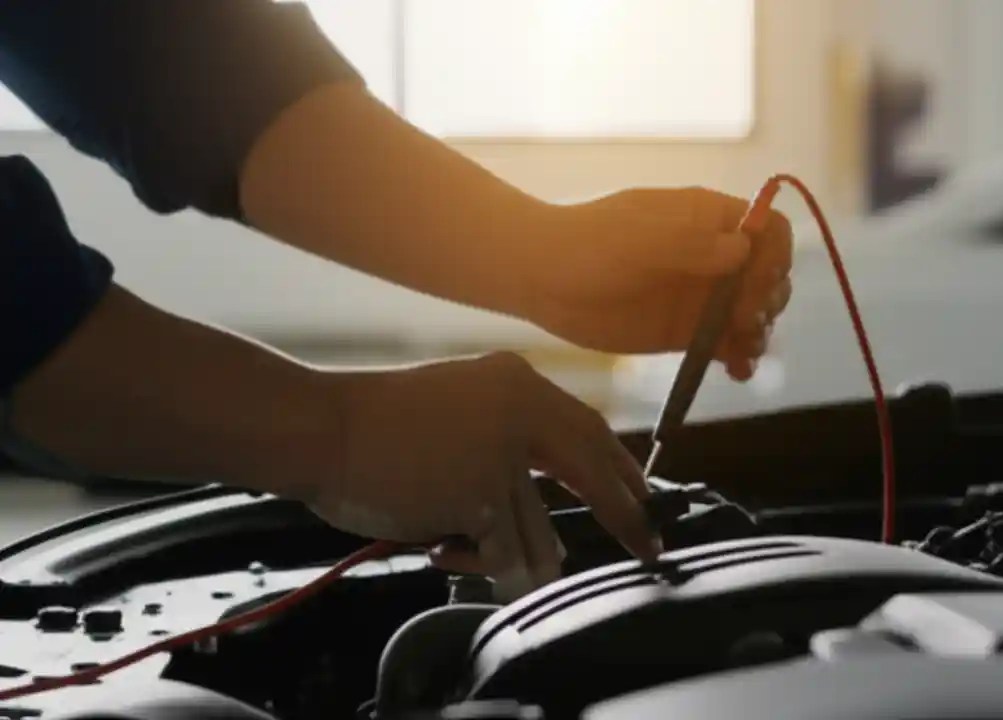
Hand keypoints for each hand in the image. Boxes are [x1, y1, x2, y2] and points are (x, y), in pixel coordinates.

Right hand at [308, 352, 656, 596]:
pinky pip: (503, 557)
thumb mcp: (460, 405)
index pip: (590, 430)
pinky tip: (439, 549)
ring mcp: (501, 456)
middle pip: (595, 476)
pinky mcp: (480, 496)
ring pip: (541, 537)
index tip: (645, 496)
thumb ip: (509, 436)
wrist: (322, 428)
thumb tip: (552, 491)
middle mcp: (520, 412)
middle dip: (627, 520)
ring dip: (512, 561)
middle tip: (649, 548)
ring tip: (464, 548)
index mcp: (518, 384)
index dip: (621, 469)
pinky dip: (474, 565)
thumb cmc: (374, 423)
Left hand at [525, 187, 792, 381]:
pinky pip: (728, 345)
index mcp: (709, 219)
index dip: (774, 256)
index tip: (755, 283)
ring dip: (760, 333)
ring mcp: (703, 297)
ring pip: (754, 314)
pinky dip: (741, 358)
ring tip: (743, 352)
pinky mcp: (687, 332)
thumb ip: (691, 243)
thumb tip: (742, 248)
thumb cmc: (588, 244)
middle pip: (770, 276)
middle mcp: (714, 257)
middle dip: (768, 300)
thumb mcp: (639, 237)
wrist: (543, 278)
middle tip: (742, 321)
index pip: (770, 230)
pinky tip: (737, 371)